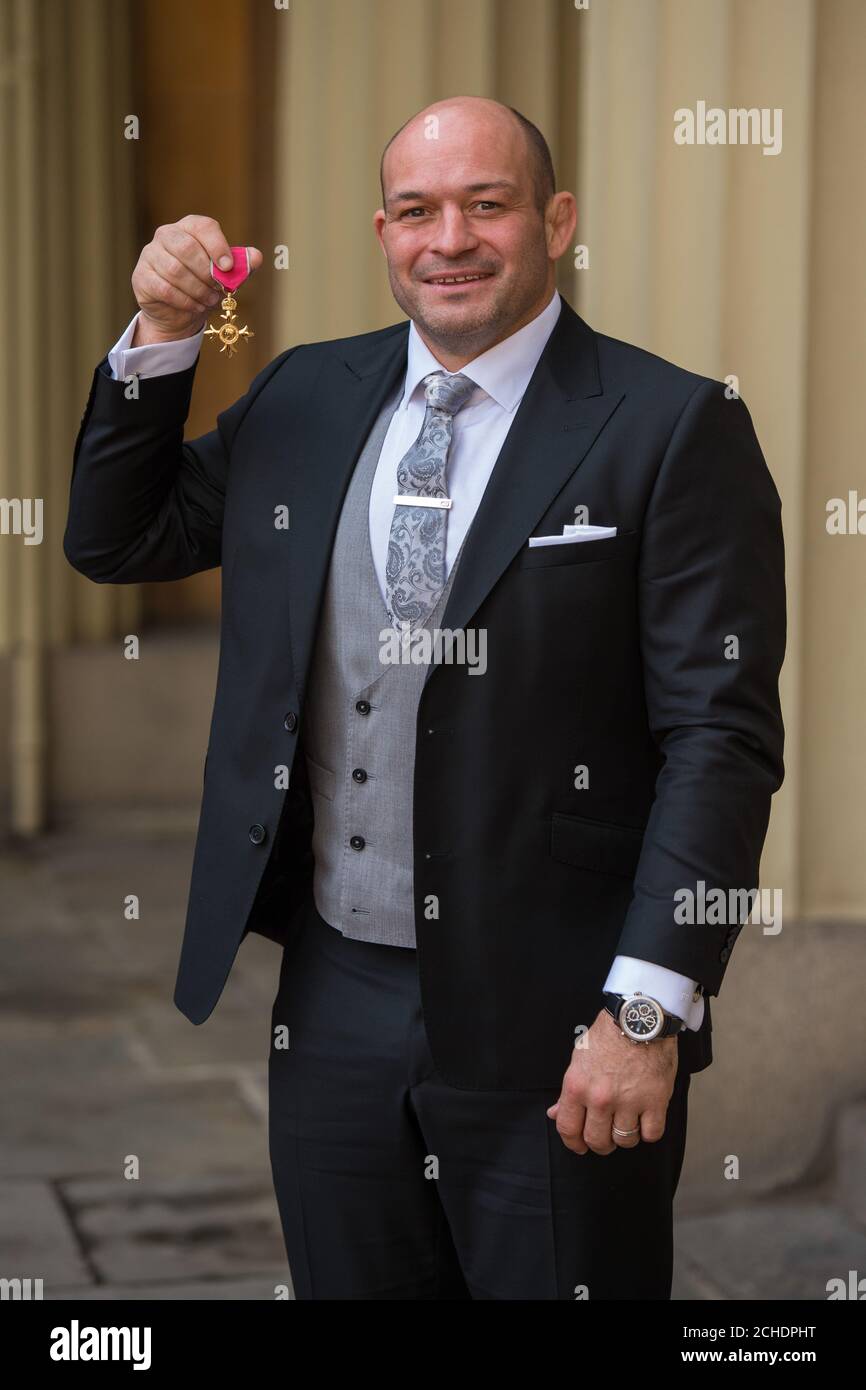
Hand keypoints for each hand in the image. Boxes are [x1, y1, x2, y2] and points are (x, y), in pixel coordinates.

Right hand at [130, 215, 262, 345]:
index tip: (228, 267)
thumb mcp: (225, 276)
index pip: (203, 227)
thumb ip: (241, 266)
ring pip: (175, 271)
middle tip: (218, 289)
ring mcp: (150, 255)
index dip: (217, 246)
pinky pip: (165, 289)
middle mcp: (167, 235)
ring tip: (209, 300)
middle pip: (186, 248)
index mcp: (189, 228)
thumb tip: (256, 257)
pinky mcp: (142, 277)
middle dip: (206, 273)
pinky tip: (195, 306)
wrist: (179, 312)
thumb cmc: (203, 286)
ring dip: (197, 290)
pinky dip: (184, 301)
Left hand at [547, 1007, 677, 1154]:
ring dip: (626, 1136)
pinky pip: (651, 1134)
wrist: (639, 1018)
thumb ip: (568, 1092)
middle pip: (597, 1141)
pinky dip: (649, 1131)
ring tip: (627, 1122)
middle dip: (601, 1144)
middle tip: (606, 1137)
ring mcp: (629, 1101)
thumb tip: (555, 1113)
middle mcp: (601, 1098)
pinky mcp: (656, 1101)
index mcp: (577, 1086)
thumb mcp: (579, 1059)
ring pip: (625, 1141)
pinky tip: (646, 1119)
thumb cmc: (609, 1035)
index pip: (568, 1129)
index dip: (573, 1143)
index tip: (580, 1146)